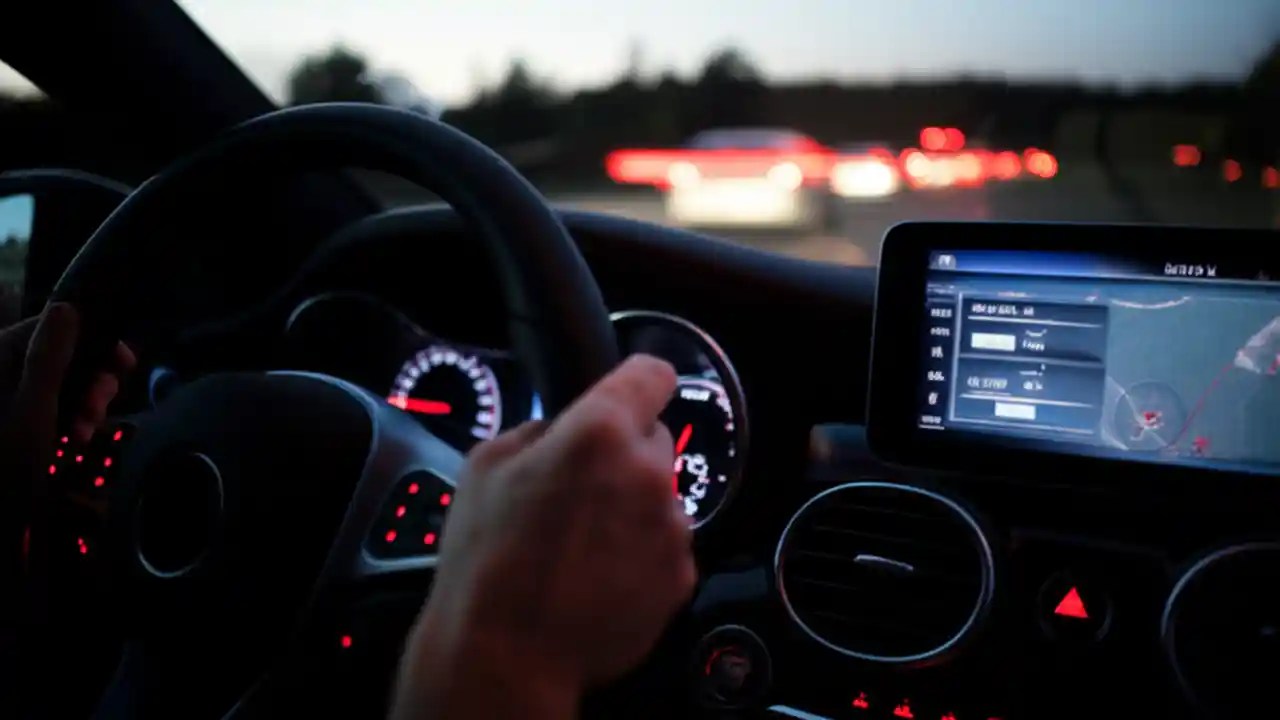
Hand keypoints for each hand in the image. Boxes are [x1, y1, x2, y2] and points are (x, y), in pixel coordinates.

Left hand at [0, 303, 134, 570]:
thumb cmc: (5, 465)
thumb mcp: (33, 408)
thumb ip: (49, 356)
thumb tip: (67, 306)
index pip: (53, 327)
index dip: (93, 342)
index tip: (124, 364)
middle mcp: (2, 375)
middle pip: (61, 357)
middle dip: (90, 383)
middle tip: (96, 412)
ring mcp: (11, 402)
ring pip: (62, 387)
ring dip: (84, 409)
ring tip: (82, 438)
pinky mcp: (19, 428)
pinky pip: (53, 412)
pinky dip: (70, 426)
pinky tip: (75, 446)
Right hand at [391, 355, 695, 719]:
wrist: (507, 652)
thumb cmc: (488, 559)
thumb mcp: (487, 464)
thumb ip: (538, 430)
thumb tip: (560, 429)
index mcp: (599, 432)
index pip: (652, 374)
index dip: (639, 381)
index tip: (633, 390)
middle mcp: (647, 473)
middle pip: (656, 439)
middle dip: (625, 454)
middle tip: (581, 489)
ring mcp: (670, 527)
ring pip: (660, 497)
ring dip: (633, 509)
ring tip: (582, 545)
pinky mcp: (680, 574)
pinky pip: (666, 547)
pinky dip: (641, 555)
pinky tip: (598, 575)